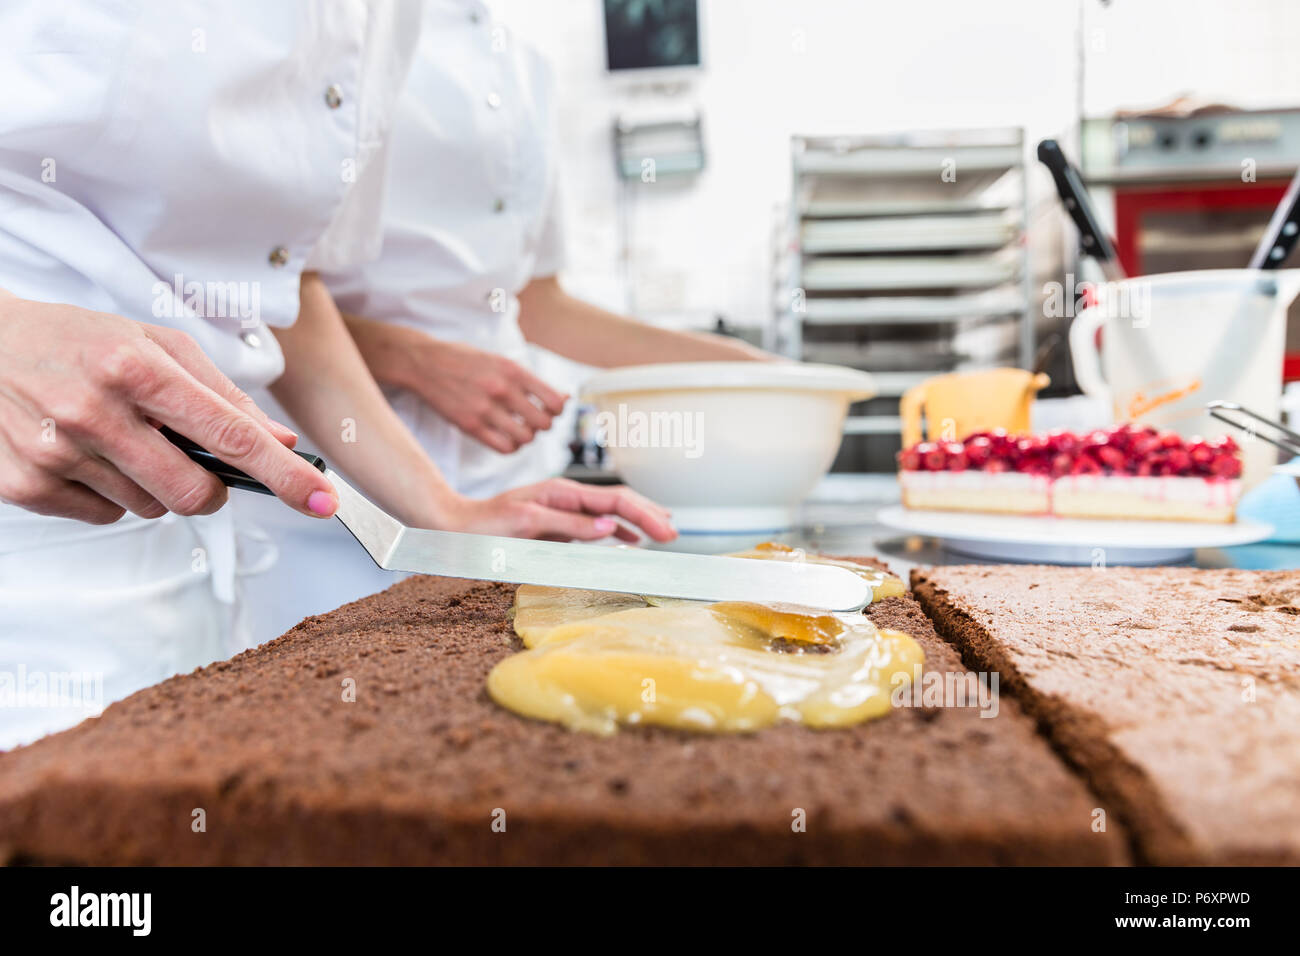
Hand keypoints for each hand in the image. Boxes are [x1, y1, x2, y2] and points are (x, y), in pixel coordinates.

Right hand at [0, 292, 339, 523]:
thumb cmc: (78, 340)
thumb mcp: (155, 345)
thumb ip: (223, 394)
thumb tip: (280, 441)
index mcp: (136, 368)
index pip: (230, 435)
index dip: (284, 474)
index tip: (322, 499)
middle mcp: (94, 411)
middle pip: (194, 492)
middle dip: (211, 488)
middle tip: (196, 463)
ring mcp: (55, 453)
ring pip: (150, 508)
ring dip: (154, 485)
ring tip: (120, 440)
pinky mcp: (25, 485)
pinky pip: (104, 516)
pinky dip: (110, 495)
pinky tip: (87, 454)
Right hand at [346, 316, 567, 453]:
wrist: (423, 362)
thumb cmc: (465, 360)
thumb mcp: (501, 361)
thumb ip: (531, 381)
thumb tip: (565, 398)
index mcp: (513, 370)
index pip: (554, 401)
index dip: (557, 410)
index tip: (549, 409)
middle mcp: (501, 390)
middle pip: (543, 423)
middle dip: (543, 425)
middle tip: (534, 421)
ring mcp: (484, 409)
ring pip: (525, 438)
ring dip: (527, 437)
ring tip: (519, 429)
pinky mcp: (469, 425)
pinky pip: (503, 448)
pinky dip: (511, 447)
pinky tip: (506, 438)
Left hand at [439, 478, 676, 542]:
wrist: (456, 528)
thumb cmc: (486, 527)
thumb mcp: (527, 524)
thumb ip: (569, 525)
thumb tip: (609, 528)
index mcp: (562, 492)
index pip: (614, 501)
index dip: (644, 514)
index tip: (666, 531)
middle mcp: (566, 497)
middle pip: (618, 501)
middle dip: (649, 514)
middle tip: (674, 533)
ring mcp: (563, 510)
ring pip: (610, 511)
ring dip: (638, 520)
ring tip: (663, 531)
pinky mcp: (558, 525)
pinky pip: (596, 525)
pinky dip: (618, 530)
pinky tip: (631, 539)